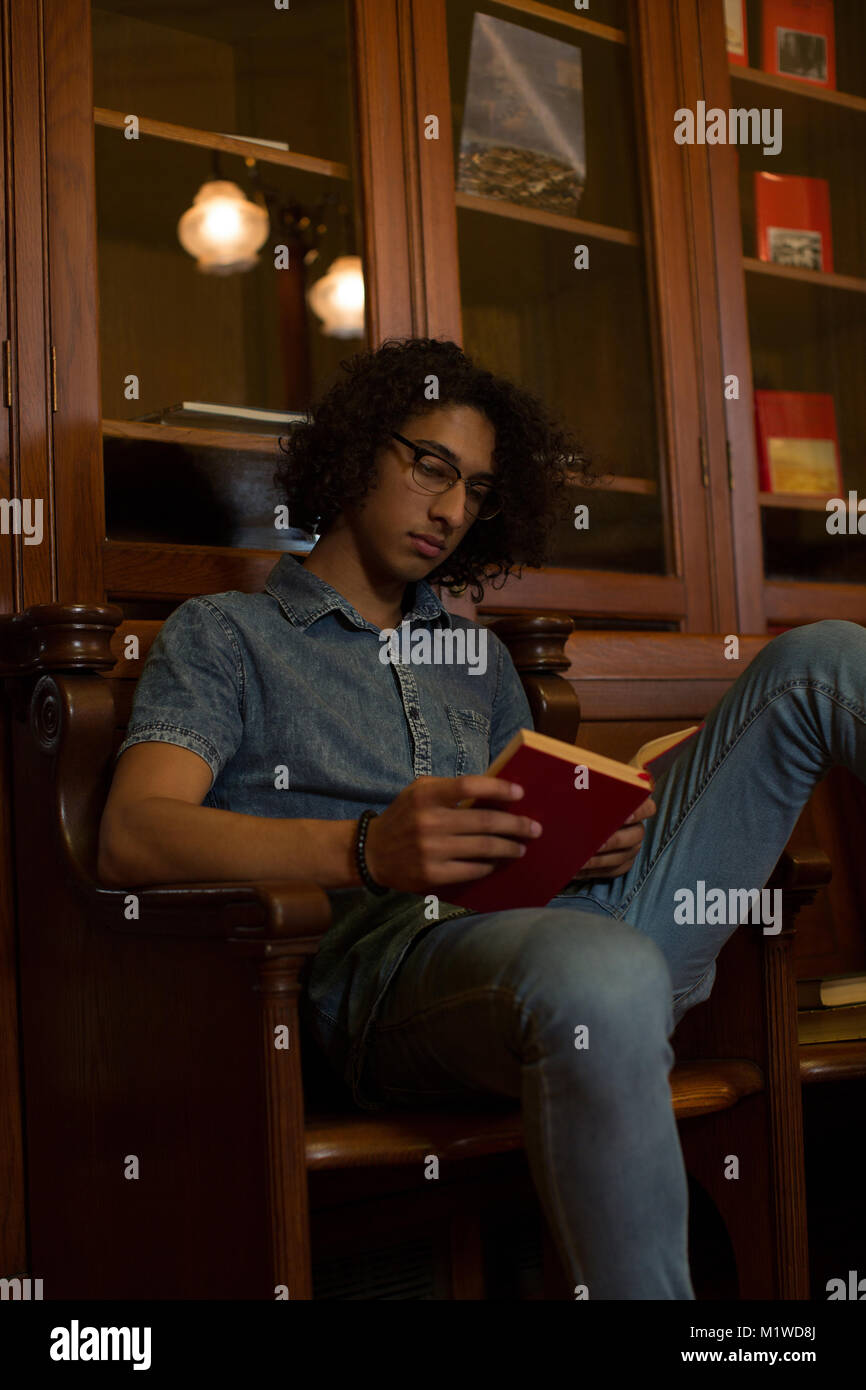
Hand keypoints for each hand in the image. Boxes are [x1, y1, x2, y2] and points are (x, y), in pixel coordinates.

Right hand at [362, 775, 541, 893]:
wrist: (373, 853)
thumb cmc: (404, 817)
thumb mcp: (419, 792)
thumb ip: (450, 789)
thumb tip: (495, 792)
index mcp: (426, 795)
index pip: (469, 786)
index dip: (498, 789)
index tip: (520, 793)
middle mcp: (428, 822)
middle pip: (485, 821)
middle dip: (516, 825)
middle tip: (534, 828)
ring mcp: (430, 850)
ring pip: (483, 848)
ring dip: (508, 847)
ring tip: (521, 846)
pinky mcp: (432, 875)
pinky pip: (472, 870)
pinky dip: (489, 865)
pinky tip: (497, 862)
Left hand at [569, 795, 655, 880]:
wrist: (574, 819)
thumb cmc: (583, 801)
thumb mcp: (588, 792)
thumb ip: (590, 791)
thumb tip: (581, 787)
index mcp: (634, 806)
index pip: (647, 807)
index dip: (639, 811)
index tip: (626, 815)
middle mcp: (636, 828)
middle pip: (636, 835)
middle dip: (615, 840)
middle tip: (597, 844)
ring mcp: (631, 848)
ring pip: (623, 856)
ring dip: (601, 860)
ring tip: (581, 860)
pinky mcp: (622, 863)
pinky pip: (613, 870)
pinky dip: (596, 870)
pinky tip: (578, 868)